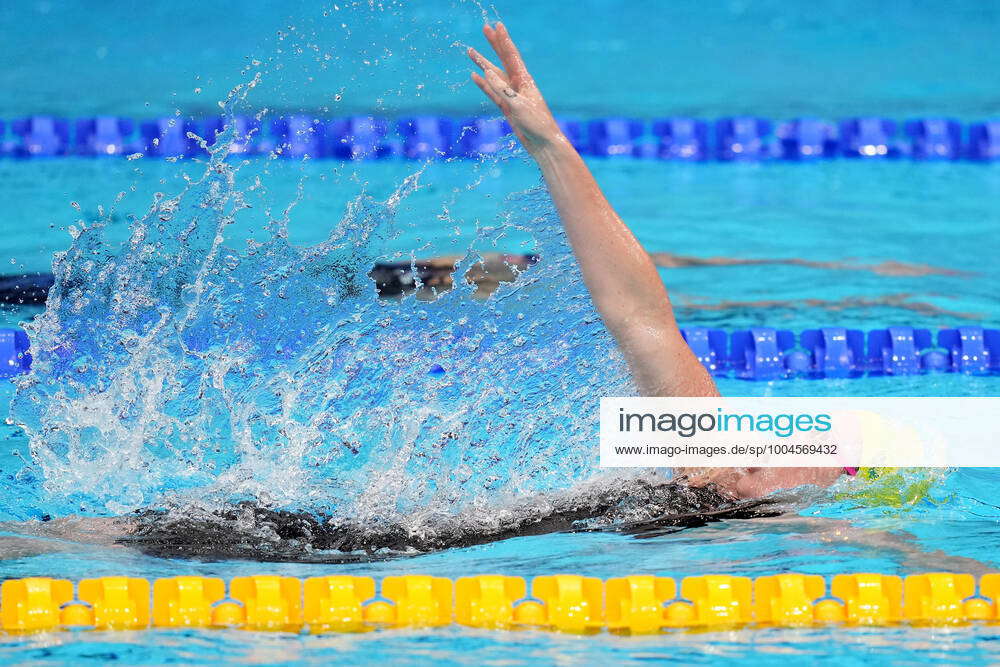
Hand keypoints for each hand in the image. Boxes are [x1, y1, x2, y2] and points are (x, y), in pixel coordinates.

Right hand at [467, 22, 566, 156]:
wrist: (542, 144)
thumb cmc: (536, 123)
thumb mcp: (518, 105)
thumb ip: (502, 89)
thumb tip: (486, 72)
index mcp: (524, 80)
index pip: (511, 55)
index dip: (503, 40)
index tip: (496, 25)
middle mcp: (518, 84)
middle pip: (503, 59)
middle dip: (494, 44)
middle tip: (484, 29)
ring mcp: (511, 95)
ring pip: (494, 75)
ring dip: (483, 63)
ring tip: (471, 52)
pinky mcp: (507, 107)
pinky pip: (492, 92)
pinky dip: (483, 84)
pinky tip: (475, 75)